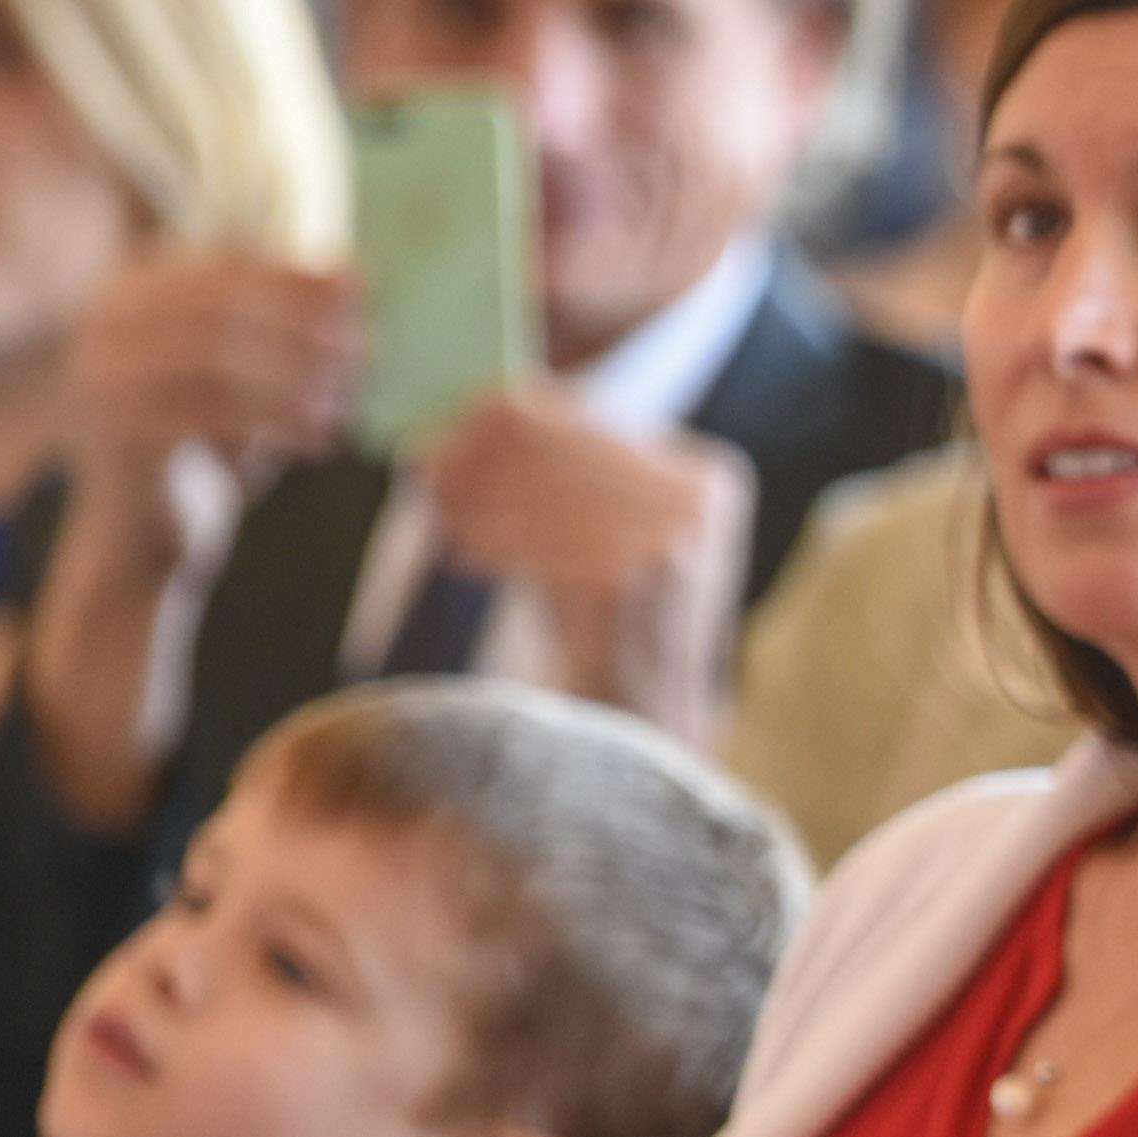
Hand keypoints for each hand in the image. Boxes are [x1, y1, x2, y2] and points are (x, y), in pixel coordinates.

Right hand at [62, 254, 363, 572]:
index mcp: (131, 292)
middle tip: (361, 355)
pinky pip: (209, 414)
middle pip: (223, 307)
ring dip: (294, 380)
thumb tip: (354, 271)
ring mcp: (99, 377)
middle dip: (301, 329)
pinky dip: (275, 423)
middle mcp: (102, 325)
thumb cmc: (209, 442)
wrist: (147, 532)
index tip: (357, 298)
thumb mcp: (254, 374)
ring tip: (341, 407)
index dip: (296, 278)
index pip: (224, 265)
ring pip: (218, 359)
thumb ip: (290, 322)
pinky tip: (318, 441)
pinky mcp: (114, 431)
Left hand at [417, 390, 753, 737]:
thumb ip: (564, 474)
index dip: (514, 422)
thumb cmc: (609, 628)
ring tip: (436, 511)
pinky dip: (497, 547)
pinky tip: (460, 555)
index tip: (450, 432)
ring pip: (550, 497)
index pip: (596, 422)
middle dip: (487, 460)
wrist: (643, 729)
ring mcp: (682, 539)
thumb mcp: (603, 534)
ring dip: (482, 502)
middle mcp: (707, 500)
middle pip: (568, 452)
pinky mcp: (642, 578)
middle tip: (424, 470)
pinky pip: (547, 544)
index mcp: (713, 477)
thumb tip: (482, 407)